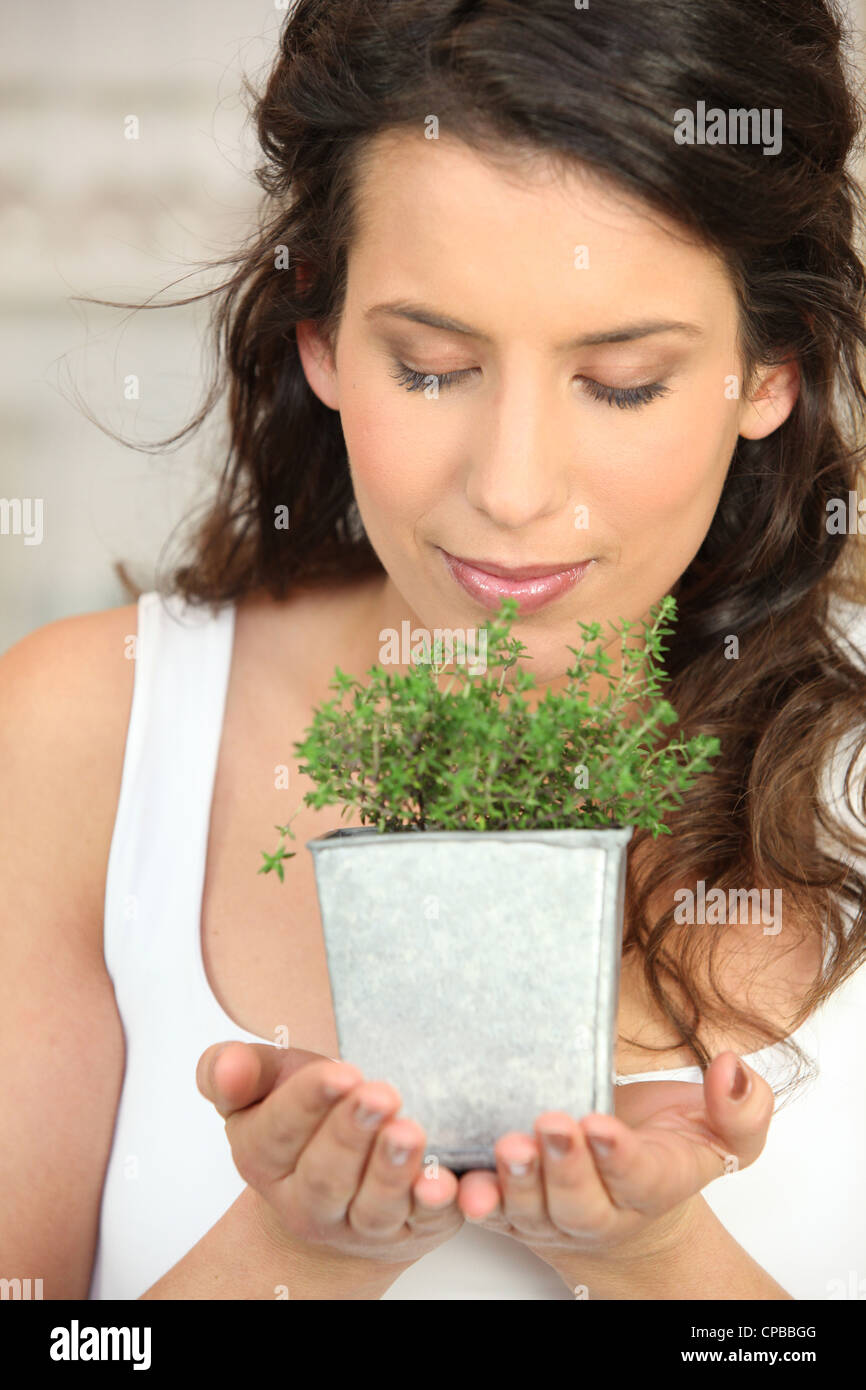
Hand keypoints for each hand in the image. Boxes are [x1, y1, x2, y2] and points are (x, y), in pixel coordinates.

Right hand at [196, 1041, 463, 1267]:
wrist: (336, 1192)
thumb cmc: (304, 1120)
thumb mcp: (264, 1086)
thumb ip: (235, 1071)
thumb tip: (230, 1065)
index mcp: (265, 1159)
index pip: (277, 1133)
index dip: (307, 1102)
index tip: (339, 1072)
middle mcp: (309, 1200)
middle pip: (325, 1175)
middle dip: (351, 1133)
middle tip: (380, 1094)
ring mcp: (362, 1221)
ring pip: (373, 1206)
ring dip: (391, 1170)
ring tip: (409, 1132)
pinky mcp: (415, 1228)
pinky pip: (425, 1222)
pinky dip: (435, 1203)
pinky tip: (443, 1180)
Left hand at [453, 1051, 772, 1261]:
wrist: (622, 1198)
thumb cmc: (666, 1150)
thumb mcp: (722, 1131)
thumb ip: (742, 1108)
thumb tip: (730, 1066)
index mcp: (652, 1186)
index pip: (638, 1178)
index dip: (619, 1156)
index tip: (602, 1123)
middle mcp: (598, 1210)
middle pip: (579, 1203)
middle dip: (564, 1166)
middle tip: (550, 1126)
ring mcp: (549, 1214)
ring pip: (529, 1211)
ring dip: (514, 1182)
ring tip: (507, 1147)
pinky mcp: (509, 1209)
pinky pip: (487, 1211)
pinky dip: (469, 1198)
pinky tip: (457, 1182)